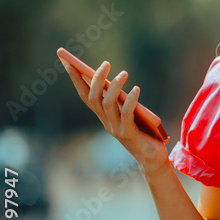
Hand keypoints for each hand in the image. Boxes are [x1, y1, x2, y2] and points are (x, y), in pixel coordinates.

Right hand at [60, 59, 169, 173]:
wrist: (151, 157)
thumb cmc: (142, 132)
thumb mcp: (130, 113)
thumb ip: (122, 100)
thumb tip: (115, 80)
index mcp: (103, 116)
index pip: (84, 95)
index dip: (76, 80)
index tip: (68, 63)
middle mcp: (105, 122)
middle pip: (93, 98)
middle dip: (95, 79)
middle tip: (106, 63)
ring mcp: (115, 128)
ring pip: (108, 104)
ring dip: (114, 86)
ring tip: (124, 73)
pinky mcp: (129, 133)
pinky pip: (126, 114)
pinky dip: (131, 100)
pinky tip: (136, 89)